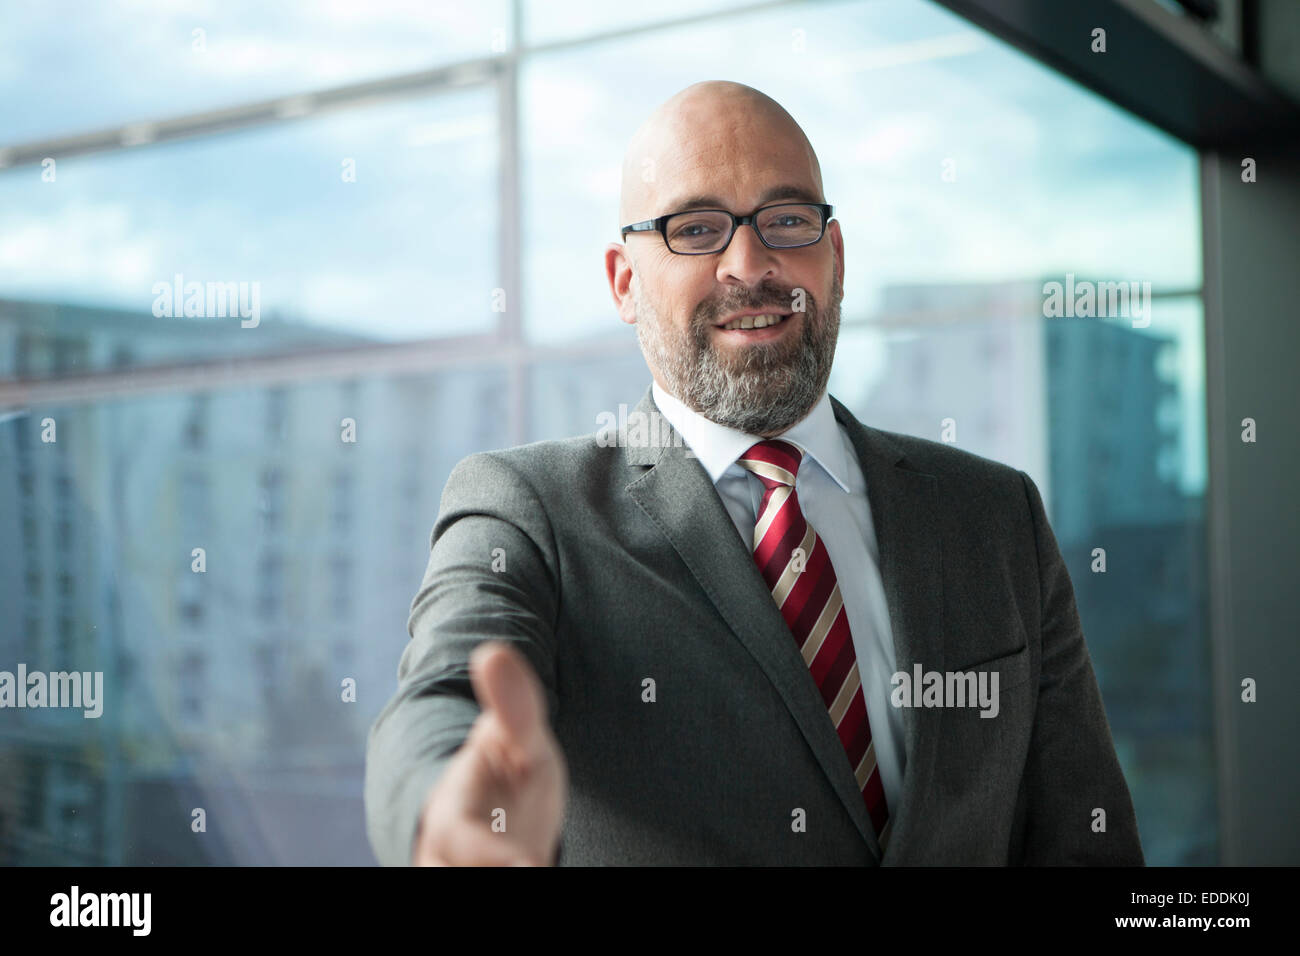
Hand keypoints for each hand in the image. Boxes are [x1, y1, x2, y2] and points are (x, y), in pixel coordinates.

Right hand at [412, 641, 567, 865]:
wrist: (489, 813)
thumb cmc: (506, 772)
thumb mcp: (516, 737)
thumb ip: (512, 704)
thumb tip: (493, 650)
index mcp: (454, 822)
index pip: (467, 846)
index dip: (497, 860)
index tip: (531, 865)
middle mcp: (448, 863)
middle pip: (448, 876)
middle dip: (491, 873)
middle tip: (537, 864)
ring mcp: (459, 877)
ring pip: (462, 884)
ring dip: (523, 868)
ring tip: (546, 865)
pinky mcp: (480, 882)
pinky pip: (514, 878)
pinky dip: (532, 870)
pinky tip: (551, 867)